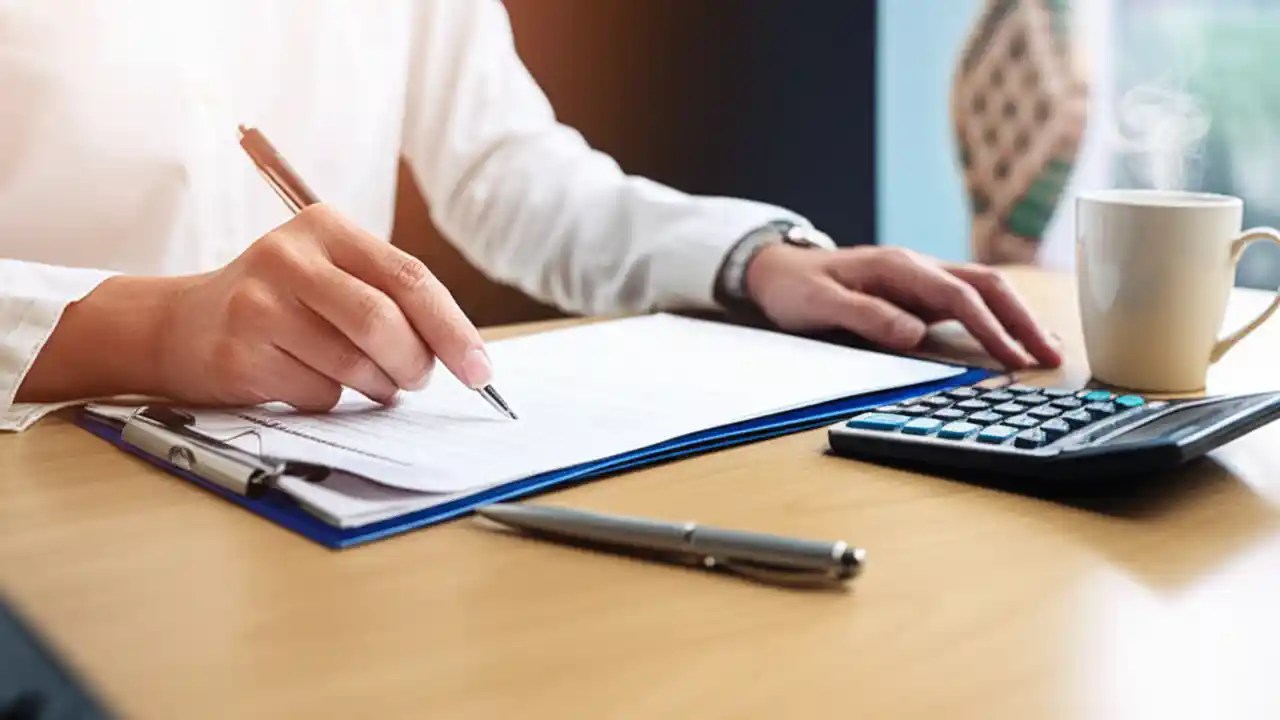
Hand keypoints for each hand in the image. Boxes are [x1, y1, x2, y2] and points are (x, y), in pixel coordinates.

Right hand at [20, 204, 491, 409]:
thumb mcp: (332, 276)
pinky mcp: (240, 352)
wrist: (181, 325)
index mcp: (326, 227)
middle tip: (415, 379)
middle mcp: (289, 256)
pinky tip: (306, 379)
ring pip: (355, 364)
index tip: (480, 369)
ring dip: (376, 387)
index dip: (452, 329)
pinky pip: (319, 393)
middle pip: (383, 322)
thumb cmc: (280, 304)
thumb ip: (391, 298)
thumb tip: (462, 353)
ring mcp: (258, 304)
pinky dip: (330, 399)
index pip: (409, 277)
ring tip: (366, 380)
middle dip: (415, 364)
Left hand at [743, 245, 1061, 368]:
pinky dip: (999, 319)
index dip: (989, 326)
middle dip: (1022, 319)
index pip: (958, 294)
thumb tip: (914, 334)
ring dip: (1018, 318)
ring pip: (985, 291)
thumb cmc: (795, 287)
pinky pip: (970, 302)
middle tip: (1052, 355)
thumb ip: (865, 316)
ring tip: (1050, 350)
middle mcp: (918, 267)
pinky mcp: (920, 294)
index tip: (1013, 357)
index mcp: (898, 266)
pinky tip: (1016, 339)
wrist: (776, 269)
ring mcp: (922, 279)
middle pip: (986, 285)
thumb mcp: (819, 304)